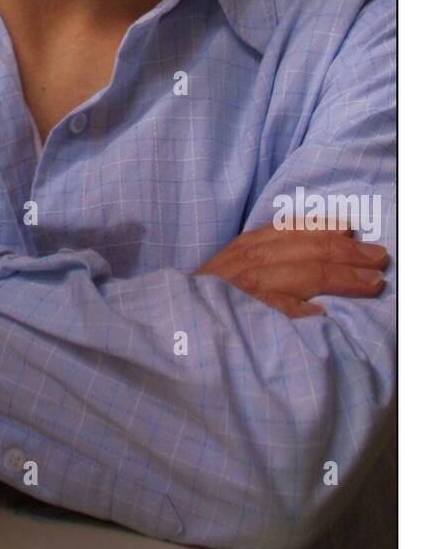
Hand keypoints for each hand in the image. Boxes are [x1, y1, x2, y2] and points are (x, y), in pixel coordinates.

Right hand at [190, 220, 388, 318]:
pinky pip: (279, 311)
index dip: (327, 228)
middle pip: (310, 250)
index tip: (352, 230)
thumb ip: (267, 256)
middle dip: (349, 252)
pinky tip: (323, 314)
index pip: (295, 229)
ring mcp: (249, 287)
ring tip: (371, 282)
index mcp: (249, 246)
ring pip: (305, 273)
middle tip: (378, 259)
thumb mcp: (234, 264)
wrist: (171, 320)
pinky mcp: (244, 315)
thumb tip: (312, 252)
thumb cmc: (209, 297)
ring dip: (342, 277)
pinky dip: (302, 311)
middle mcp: (251, 259)